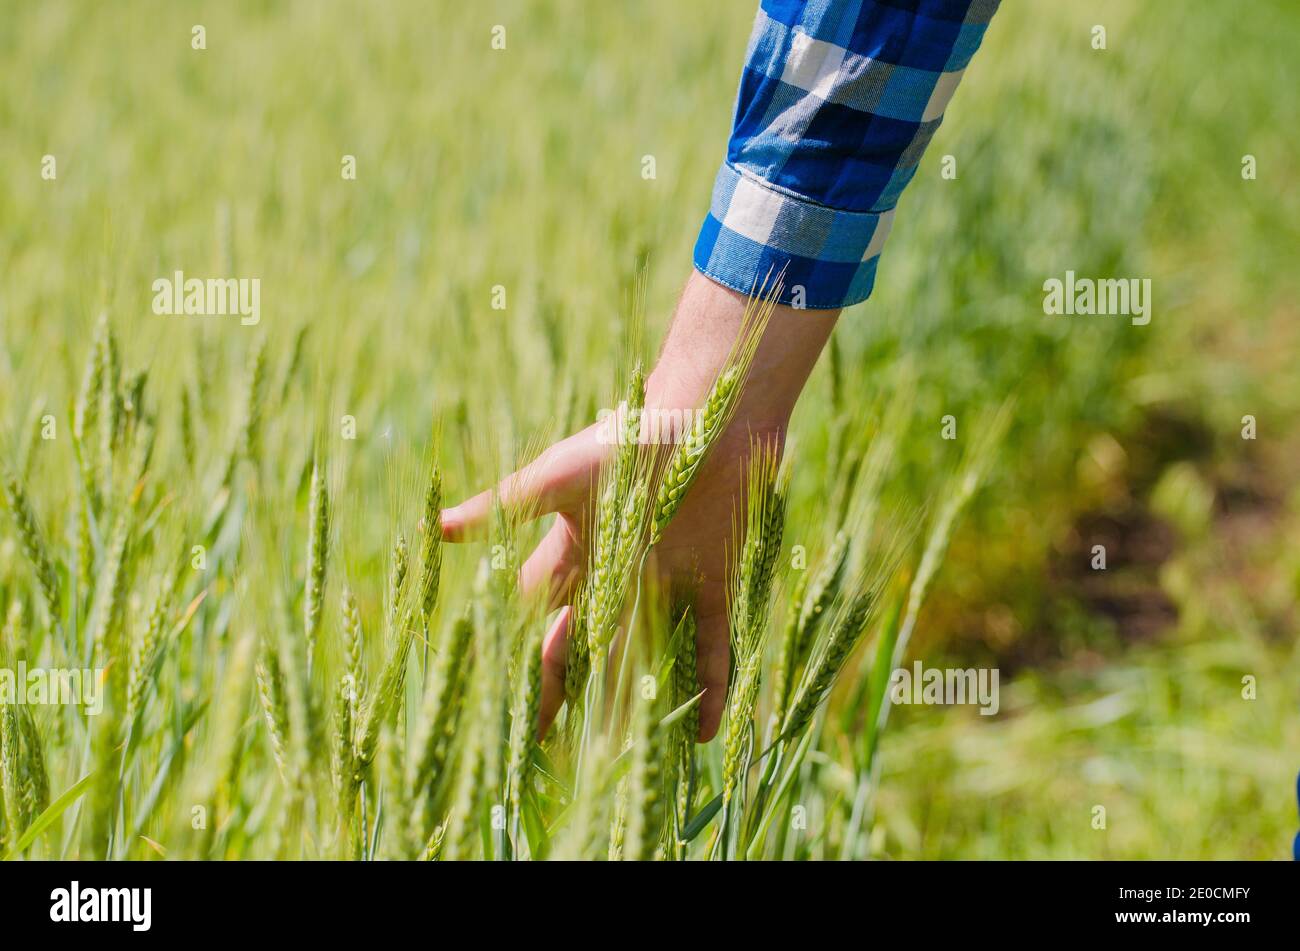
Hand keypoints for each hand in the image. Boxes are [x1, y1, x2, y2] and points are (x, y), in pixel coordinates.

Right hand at [440, 271, 837, 739]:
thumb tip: (435, 529)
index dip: (529, 668)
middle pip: (593, 653)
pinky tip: (701, 730)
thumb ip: (505, 509)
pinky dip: (709, 685)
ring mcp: (669, 585)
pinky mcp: (715, 584)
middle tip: (559, 754)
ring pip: (650, 657)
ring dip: (639, 702)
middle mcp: (621, 579)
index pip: (544, 624)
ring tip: (629, 760)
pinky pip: (712, 644)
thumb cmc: (625, 441)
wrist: (706, 417)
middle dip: (574, 698)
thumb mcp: (559, 476)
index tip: (514, 716)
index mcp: (578, 555)